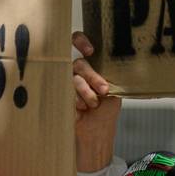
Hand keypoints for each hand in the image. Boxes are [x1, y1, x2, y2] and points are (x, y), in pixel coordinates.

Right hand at [72, 31, 120, 172]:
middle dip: (92, 77)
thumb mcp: (113, 90)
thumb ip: (110, 74)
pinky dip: (74, 100)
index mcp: (91, 66)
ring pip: (72, 78)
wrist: (95, 134)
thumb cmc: (105, 112)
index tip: (90, 51)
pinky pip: (63, 90)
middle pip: (79, 64)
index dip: (81, 41)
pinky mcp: (57, 95)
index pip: (78, 43)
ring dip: (84, 91)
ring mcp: (65, 83)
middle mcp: (77, 72)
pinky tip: (81, 110)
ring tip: (93, 104)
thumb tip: (116, 63)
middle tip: (103, 90)